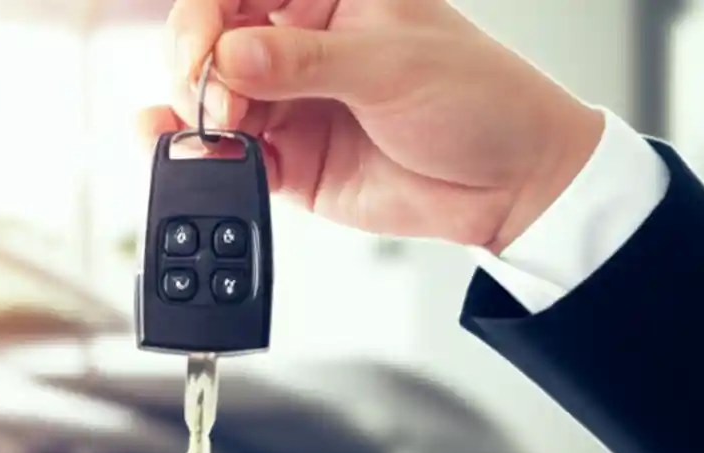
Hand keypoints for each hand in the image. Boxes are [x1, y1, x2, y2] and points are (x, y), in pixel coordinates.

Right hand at [147, 0, 604, 252]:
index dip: (205, 15)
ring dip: (197, 114)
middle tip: (217, 99)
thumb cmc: (481, 100)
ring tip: (217, 130)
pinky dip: (202, 156)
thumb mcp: (393, 66)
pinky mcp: (287, 158)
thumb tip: (230, 55)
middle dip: (198, 67)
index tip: (203, 51)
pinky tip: (193, 153)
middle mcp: (300, 45)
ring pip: (211, 98)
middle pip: (210, 42)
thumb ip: (305, 62)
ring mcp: (290, 102)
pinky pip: (227, 154)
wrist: (511, 185)